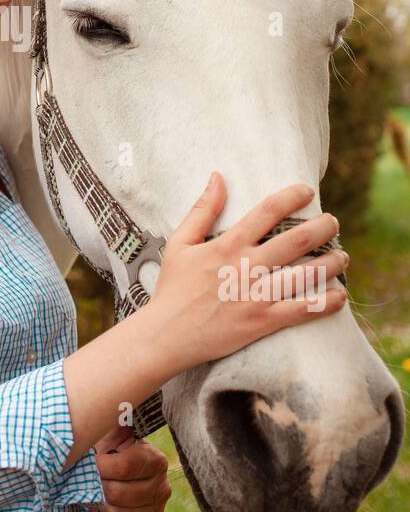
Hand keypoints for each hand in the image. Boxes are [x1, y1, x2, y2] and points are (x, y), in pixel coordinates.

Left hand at [86, 421, 170, 511]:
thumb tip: (108, 401)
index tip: (92, 462)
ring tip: (97, 496)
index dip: (103, 467)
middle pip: (119, 494)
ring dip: (101, 507)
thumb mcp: (109, 432)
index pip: (125, 467)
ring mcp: (157, 509)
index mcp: (154, 459)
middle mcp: (161, 485)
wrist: (109, 475)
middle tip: (92, 481)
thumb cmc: (106, 451)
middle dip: (98, 488)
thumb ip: (110, 418)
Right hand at [141, 175, 348, 378]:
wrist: (167, 334)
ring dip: (332, 263)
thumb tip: (218, 176)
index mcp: (228, 244)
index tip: (308, 191)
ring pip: (306, 274)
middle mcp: (247, 266)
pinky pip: (303, 310)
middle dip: (323, 227)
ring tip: (342, 257)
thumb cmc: (173, 288)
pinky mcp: (263, 322)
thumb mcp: (180, 242)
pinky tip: (339, 295)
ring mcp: (257, 295)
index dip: (292, 196)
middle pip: (297, 239)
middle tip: (333, 223)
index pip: (268, 211)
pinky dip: (326, 302)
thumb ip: (202, 209)